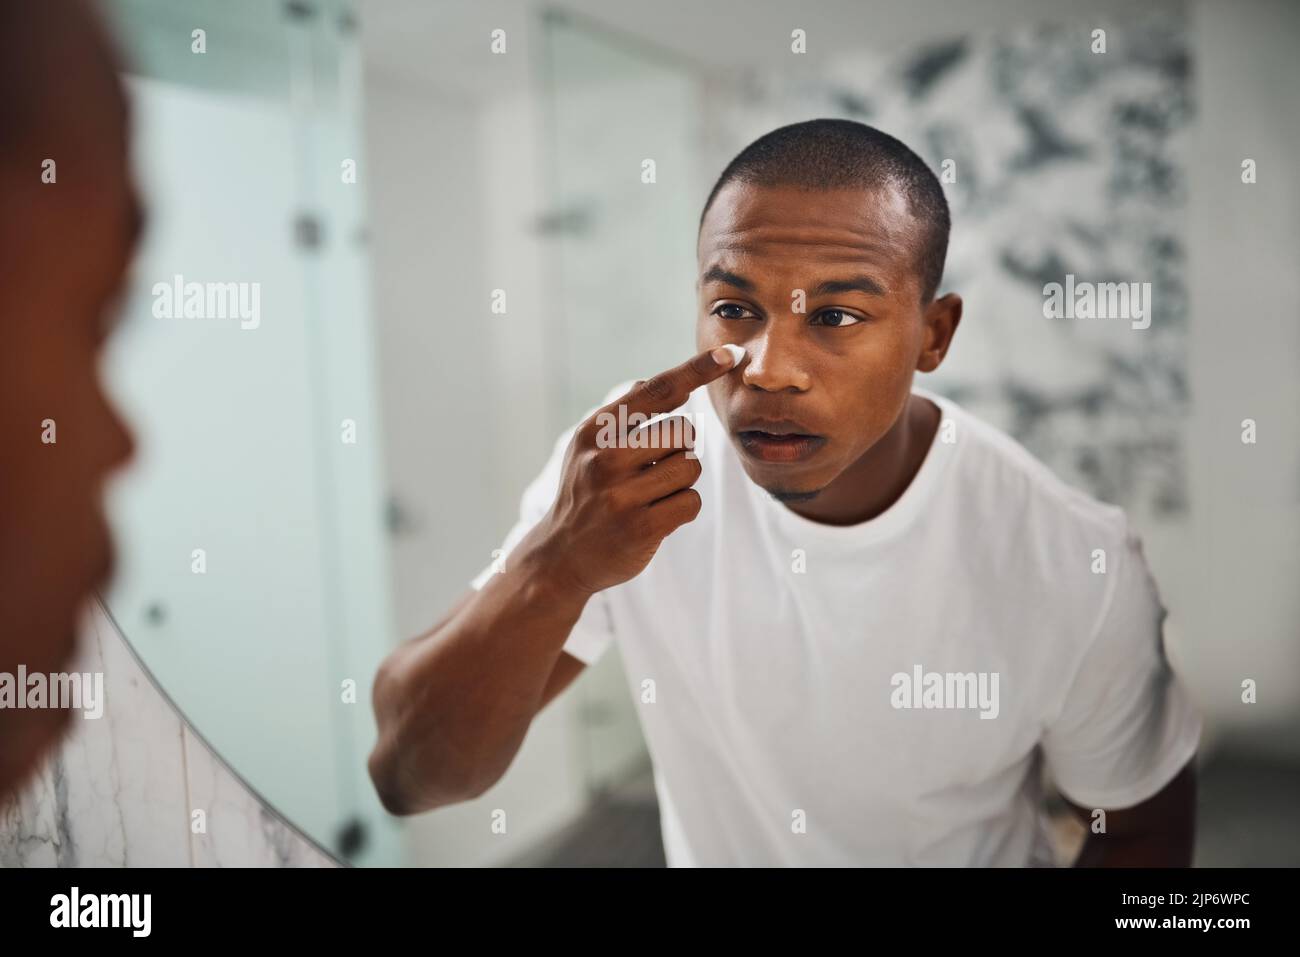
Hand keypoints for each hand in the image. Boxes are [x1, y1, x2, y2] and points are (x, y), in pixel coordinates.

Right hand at [536, 346, 740, 595]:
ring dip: (681, 481)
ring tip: (650, 495)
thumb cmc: (585, 493)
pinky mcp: (641, 527)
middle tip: (652, 471)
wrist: (560, 556)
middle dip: (679, 449)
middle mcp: (605, 458)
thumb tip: (659, 383)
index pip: (656, 391)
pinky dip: (683, 508)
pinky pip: (692, 501)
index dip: (696, 370)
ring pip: (691, 467)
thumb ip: (622, 416)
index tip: (731, 354)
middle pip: (684, 431)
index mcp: (594, 431)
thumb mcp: (587, 449)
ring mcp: (622, 494)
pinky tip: (657, 516)